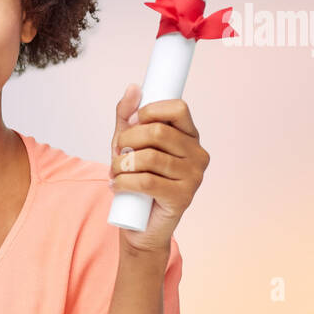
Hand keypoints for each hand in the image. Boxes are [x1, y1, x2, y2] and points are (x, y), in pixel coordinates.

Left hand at [109, 83, 208, 254]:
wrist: (140, 225)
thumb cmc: (137, 180)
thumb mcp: (128, 145)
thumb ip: (128, 116)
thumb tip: (133, 88)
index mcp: (189, 136)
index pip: (178, 108)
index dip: (150, 111)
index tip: (131, 123)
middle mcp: (198, 154)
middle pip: (158, 132)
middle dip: (127, 141)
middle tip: (117, 154)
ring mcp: (194, 177)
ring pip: (150, 158)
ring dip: (122, 164)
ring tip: (116, 172)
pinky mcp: (183, 197)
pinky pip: (147, 181)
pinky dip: (124, 182)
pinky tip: (117, 185)